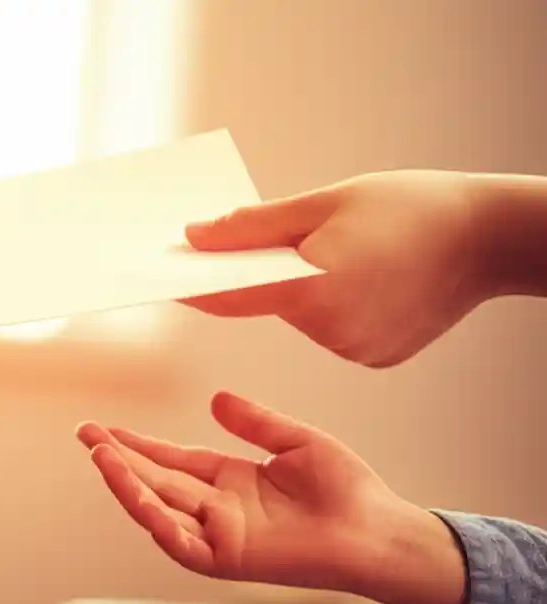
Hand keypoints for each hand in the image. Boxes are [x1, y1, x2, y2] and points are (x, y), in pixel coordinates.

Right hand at [75, 391, 467, 603]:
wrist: (378, 530)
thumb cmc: (349, 490)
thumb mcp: (297, 441)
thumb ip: (256, 422)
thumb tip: (215, 399)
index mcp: (231, 481)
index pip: (172, 460)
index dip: (138, 444)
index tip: (104, 428)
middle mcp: (218, 508)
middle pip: (155, 481)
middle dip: (117, 459)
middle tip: (84, 434)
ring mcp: (221, 534)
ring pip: (159, 509)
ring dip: (126, 485)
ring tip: (99, 455)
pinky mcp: (229, 559)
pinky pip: (181, 542)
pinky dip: (156, 520)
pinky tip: (135, 496)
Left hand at [182, 171, 491, 367]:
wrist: (490, 237)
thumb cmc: (408, 207)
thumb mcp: (325, 202)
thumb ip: (254, 226)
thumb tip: (196, 238)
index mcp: (314, 288)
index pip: (230, 293)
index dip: (192, 284)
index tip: (157, 276)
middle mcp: (331, 330)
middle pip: (268, 302)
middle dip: (258, 274)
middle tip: (258, 240)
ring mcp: (355, 350)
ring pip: (300, 317)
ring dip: (301, 289)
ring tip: (342, 251)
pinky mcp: (375, 358)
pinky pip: (332, 331)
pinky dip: (334, 307)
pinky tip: (364, 278)